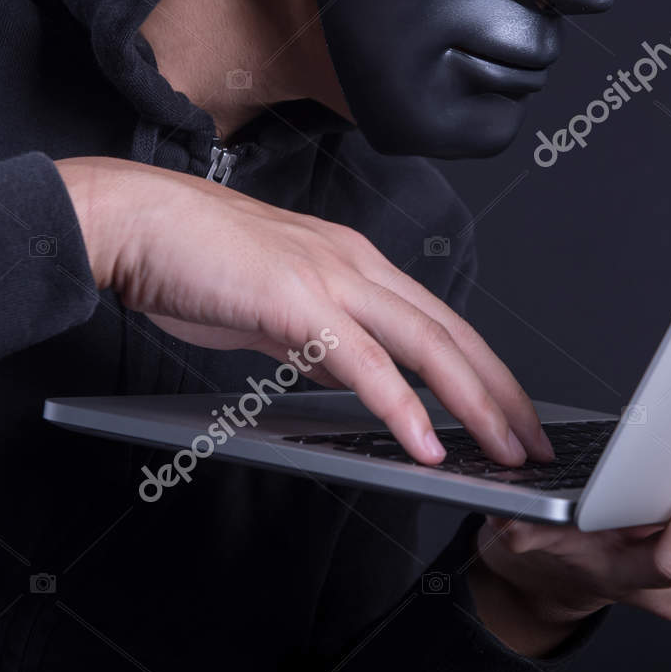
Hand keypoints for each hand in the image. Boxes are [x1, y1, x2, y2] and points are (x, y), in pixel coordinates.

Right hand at [54, 155, 551, 465]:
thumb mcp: (276, 307)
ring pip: (428, 346)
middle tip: (537, 443)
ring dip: (476, 403)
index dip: (486, 371)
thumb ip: (321, 340)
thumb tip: (356, 379)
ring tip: (507, 450)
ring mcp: (332, 278)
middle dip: (504, 393)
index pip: (442, 322)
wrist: (133, 221)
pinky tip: (428, 444)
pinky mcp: (298, 301)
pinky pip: (366, 364)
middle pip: (454, 334)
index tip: (515, 413)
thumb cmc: (191, 261)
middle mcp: (358, 263)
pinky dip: (404, 407)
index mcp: (357, 262)